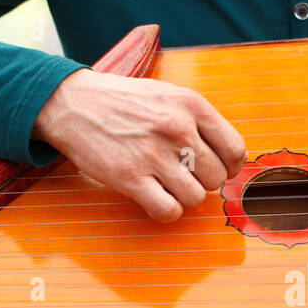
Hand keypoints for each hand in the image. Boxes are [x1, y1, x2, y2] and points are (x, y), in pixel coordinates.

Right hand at [32, 69, 246, 221]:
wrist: (73, 103)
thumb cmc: (124, 103)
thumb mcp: (168, 95)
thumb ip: (200, 121)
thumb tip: (231, 158)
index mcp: (191, 105)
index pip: (235, 150)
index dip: (230, 167)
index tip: (217, 169)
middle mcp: (176, 128)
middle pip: (216, 178)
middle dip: (202, 181)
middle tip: (182, 174)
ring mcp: (153, 154)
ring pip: (195, 198)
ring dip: (182, 197)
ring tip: (165, 183)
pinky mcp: (130, 177)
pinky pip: (169, 211)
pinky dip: (166, 211)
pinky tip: (154, 198)